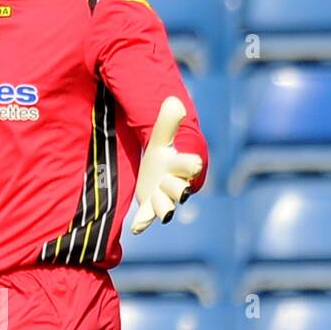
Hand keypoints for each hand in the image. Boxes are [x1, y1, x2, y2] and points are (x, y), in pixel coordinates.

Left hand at [131, 96, 201, 234]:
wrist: (156, 169)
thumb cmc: (162, 152)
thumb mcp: (161, 136)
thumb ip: (167, 121)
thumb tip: (174, 101)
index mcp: (180, 164)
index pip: (190, 165)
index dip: (190, 165)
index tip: (194, 164)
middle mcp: (175, 183)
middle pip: (180, 189)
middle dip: (176, 188)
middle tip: (167, 182)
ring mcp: (162, 196)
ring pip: (166, 207)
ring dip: (164, 207)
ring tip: (164, 211)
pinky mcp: (149, 206)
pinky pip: (147, 217)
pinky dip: (143, 222)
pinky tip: (136, 228)